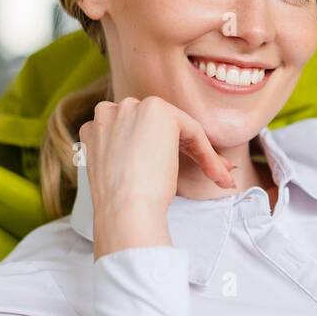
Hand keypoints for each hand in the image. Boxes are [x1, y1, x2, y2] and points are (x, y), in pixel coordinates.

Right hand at [78, 96, 236, 258]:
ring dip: (202, 153)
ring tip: (220, 178)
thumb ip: (129, 153)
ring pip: (178, 128)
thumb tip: (156, 156)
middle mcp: (110, 111)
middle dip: (188, 151)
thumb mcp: (120, 172)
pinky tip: (217, 174)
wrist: (125, 208)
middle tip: (213, 175)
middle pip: (158, 129)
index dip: (164, 155)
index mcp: (96, 128)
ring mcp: (132, 107)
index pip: (137, 136)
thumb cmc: (123, 203)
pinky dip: (207, 153)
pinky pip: (192, 130)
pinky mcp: (158, 110)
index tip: (183, 174)